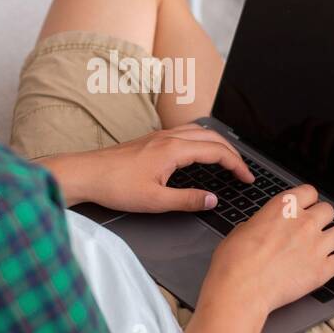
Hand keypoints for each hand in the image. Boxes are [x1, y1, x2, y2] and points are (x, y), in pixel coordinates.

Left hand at [42, 124, 253, 211]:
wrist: (86, 174)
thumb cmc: (115, 186)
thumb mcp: (156, 201)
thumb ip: (188, 200)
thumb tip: (212, 200)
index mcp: (173, 150)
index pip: (216, 152)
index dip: (236, 165)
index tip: (247, 178)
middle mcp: (169, 137)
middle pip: (212, 138)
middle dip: (232, 153)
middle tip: (243, 171)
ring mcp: (159, 136)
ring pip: (198, 131)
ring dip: (217, 143)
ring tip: (227, 159)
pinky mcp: (151, 139)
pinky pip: (185, 132)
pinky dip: (201, 140)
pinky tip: (198, 151)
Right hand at [202, 184, 333, 321]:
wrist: (241, 288)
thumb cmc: (234, 262)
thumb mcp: (241, 230)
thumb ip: (262, 224)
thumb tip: (264, 227)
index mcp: (283, 207)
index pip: (309, 192)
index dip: (309, 200)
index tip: (307, 206)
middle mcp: (304, 222)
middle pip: (328, 210)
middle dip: (324, 217)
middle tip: (318, 226)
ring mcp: (317, 245)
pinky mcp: (324, 270)